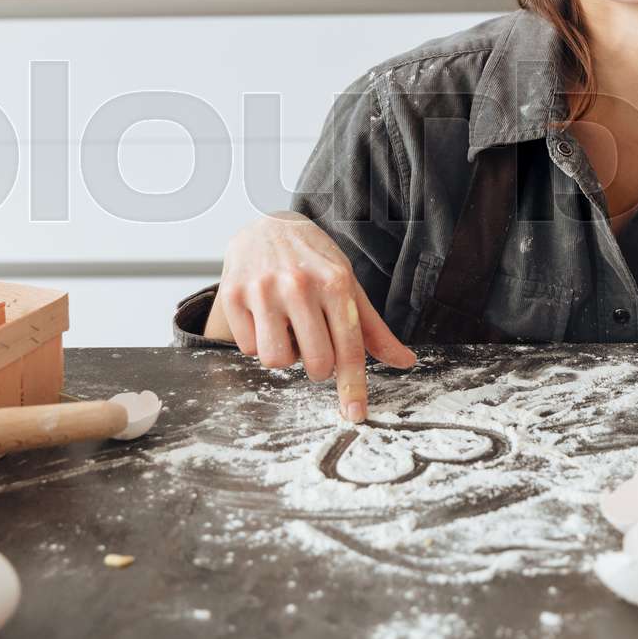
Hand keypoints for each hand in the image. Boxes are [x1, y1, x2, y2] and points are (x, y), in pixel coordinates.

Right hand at [205, 211, 416, 420]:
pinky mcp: (232, 292)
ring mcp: (262, 288)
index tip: (355, 415)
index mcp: (335, 282)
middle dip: (317, 366)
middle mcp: (299, 284)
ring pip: (276, 360)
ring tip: (288, 328)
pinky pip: (247, 347)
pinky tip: (263, 316)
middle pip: (314, 362)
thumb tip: (405, 362)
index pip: (349, 347)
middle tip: (314, 344)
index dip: (353, 386)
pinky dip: (258, 341)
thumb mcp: (348, 284)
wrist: (267, 223)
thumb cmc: (314, 260)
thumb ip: (372, 328)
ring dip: (285, 355)